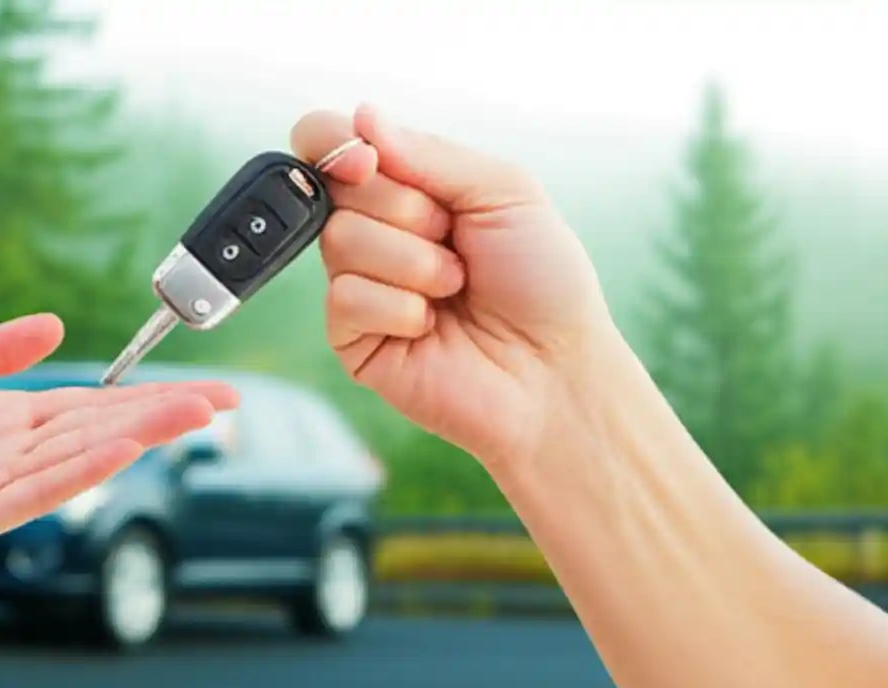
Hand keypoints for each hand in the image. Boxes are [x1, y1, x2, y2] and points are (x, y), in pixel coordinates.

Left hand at [0, 313, 236, 560]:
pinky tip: (120, 447)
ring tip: (194, 413)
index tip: (200, 383)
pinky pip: (35, 491)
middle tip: (226, 399)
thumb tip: (55, 323)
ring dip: (140, 435)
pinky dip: (80, 470)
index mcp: (2, 422)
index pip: (91, 404)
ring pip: (81, 456)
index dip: (146, 392)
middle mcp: (8, 456)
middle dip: (164, 413)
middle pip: (101, 428)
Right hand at [292, 105, 615, 469]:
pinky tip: (430, 326)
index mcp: (406, 189)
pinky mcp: (353, 339)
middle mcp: (375, 232)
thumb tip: (361, 118)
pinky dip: (399, 307)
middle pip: (336, 188)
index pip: (331, 144)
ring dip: (413, 262)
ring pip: (339, 240)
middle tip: (453, 241)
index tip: (368, 160)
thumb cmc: (542, 281)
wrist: (555, 370)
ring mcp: (360, 285)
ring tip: (453, 288)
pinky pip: (345, 298)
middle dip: (405, 209)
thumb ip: (431, 153)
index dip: (334, 143)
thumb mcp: (504, 192)